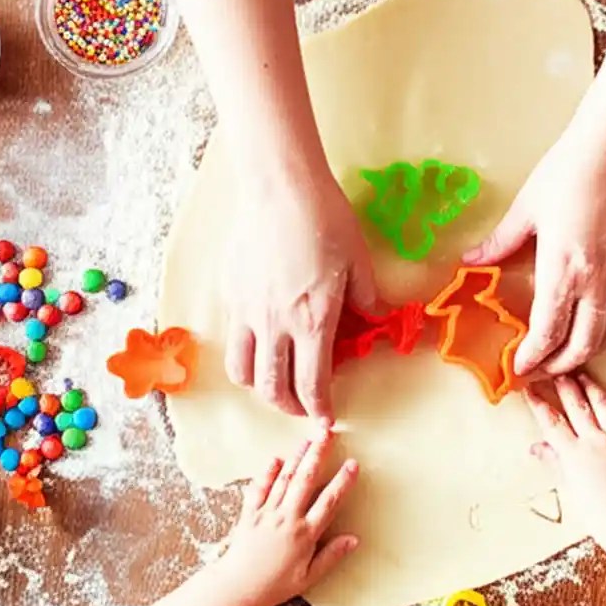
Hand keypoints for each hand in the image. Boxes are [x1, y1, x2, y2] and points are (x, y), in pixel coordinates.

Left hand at [217, 432, 360, 605]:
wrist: (238, 588)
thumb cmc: (275, 585)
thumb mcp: (309, 576)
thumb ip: (331, 555)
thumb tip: (353, 539)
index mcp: (305, 534)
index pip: (328, 501)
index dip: (342, 481)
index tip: (353, 464)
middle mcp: (287, 518)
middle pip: (305, 479)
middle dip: (318, 454)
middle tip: (327, 433)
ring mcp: (267, 513)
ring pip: (284, 478)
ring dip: (297, 457)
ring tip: (308, 439)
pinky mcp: (250, 513)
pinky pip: (259, 487)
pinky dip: (267, 472)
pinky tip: (276, 459)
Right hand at [223, 163, 376, 420]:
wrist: (280, 187)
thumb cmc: (325, 219)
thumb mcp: (358, 260)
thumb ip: (366, 297)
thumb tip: (376, 315)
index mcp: (313, 322)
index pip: (312, 384)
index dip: (319, 409)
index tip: (326, 418)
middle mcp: (275, 325)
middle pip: (273, 388)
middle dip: (289, 407)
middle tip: (302, 407)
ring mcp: (246, 312)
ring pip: (243, 371)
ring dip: (259, 386)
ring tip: (273, 382)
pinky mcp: (230, 295)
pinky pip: (232, 338)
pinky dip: (245, 353)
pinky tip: (258, 342)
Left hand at [463, 130, 605, 375]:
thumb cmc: (570, 170)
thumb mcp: (526, 208)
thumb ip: (500, 242)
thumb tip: (471, 261)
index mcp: (564, 269)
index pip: (548, 332)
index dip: (532, 357)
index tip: (518, 368)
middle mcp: (597, 280)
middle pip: (581, 345)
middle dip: (559, 366)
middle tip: (539, 373)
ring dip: (587, 353)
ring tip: (566, 358)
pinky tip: (597, 329)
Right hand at [525, 374, 605, 552]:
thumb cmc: (598, 510)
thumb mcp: (570, 484)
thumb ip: (554, 460)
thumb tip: (536, 448)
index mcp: (573, 453)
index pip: (551, 420)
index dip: (538, 402)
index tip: (530, 389)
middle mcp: (595, 440)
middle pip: (575, 404)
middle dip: (563, 385)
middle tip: (557, 373)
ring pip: (601, 401)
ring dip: (590, 386)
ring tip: (582, 376)